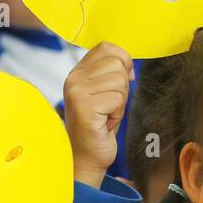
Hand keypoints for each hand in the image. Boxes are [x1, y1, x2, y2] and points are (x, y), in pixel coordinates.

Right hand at [64, 41, 134, 188]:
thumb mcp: (106, 93)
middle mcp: (73, 79)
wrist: (87, 155)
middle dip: (123, 86)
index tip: (122, 81)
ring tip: (106, 114)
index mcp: (78, 72)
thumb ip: (113, 74)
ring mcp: (76, 92)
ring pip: (120, 81)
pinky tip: (105, 122)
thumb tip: (129, 64)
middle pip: (117, 63)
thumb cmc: (99, 125)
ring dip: (120, 102)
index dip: (123, 60)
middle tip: (110, 105)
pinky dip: (117, 113)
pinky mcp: (84, 106)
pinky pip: (118, 98)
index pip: (106, 47)